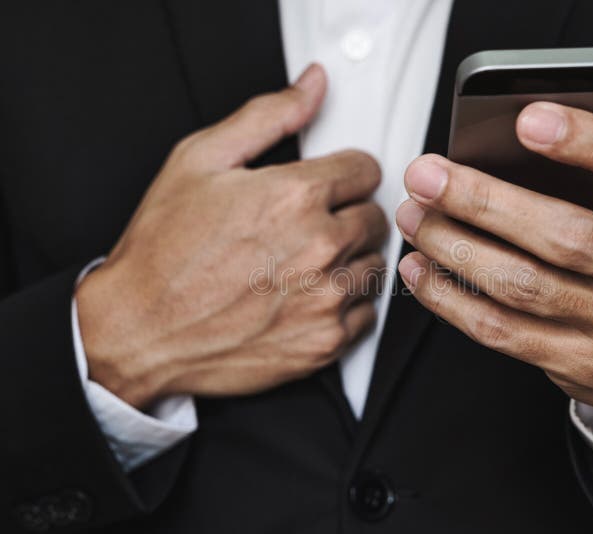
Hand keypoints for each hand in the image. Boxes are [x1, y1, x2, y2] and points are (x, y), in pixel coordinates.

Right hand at [76, 65, 387, 409]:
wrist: (141, 330)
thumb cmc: (163, 250)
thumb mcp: (199, 160)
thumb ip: (267, 116)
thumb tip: (313, 86)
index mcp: (295, 196)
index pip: (366, 169)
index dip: (344, 173)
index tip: (329, 186)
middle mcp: (320, 246)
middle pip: (375, 217)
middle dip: (348, 215)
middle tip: (307, 227)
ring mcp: (326, 297)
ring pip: (374, 265)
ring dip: (349, 261)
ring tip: (304, 264)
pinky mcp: (326, 341)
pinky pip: (367, 313)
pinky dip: (345, 306)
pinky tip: (307, 298)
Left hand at [395, 102, 592, 439]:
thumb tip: (522, 121)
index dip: (591, 141)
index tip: (526, 119)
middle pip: (566, 235)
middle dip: (484, 202)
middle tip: (425, 175)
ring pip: (522, 285)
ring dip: (455, 247)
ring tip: (414, 215)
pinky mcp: (579, 362)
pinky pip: (500, 330)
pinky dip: (449, 297)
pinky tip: (419, 267)